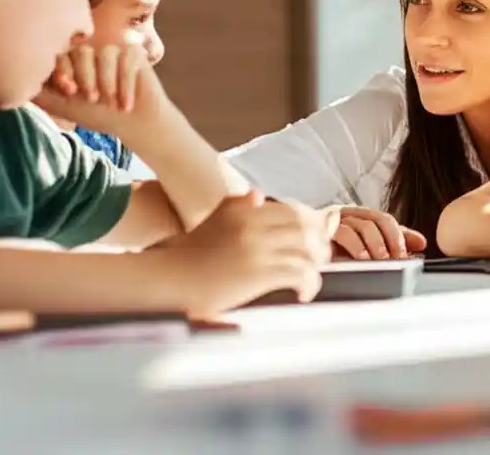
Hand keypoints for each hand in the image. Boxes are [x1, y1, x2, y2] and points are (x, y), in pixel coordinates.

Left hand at [34, 42, 168, 135]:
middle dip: (86, 77)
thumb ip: (41, 94)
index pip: (61, 53)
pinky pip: (126, 59)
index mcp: (71, 62)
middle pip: (82, 51)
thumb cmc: (98, 114)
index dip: (64, 70)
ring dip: (107, 82)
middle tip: (92, 99)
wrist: (132, 124)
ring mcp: (112, 51)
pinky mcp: (133, 53)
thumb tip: (13, 85)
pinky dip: (125, 83)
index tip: (69, 91)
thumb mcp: (64, 106)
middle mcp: (90, 53)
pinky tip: (126, 103)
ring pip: (105, 54)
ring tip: (111, 101)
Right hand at [165, 190, 336, 315]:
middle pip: (304, 227)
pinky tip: (303, 294)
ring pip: (307, 250)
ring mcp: (258, 247)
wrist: (170, 280)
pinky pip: (301, 274)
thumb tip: (258, 194)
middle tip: (320, 258)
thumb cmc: (187, 256)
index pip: (290, 210)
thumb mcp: (213, 221)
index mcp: (243, 208)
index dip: (309, 224)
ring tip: (311, 278)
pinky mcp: (261, 273)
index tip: (315, 237)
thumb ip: (237, 206)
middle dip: (318, 243)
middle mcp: (253, 223)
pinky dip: (309, 284)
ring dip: (315, 266)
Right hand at [330, 207, 426, 259]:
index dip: (399, 234)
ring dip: (376, 244)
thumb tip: (421, 243)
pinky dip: (357, 246)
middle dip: (391, 239)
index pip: (384, 219)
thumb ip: (391, 240)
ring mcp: (333, 221)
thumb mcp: (366, 246)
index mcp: (357, 216)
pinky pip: (344, 233)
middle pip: (376, 219)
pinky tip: (363, 258)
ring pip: (362, 225)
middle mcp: (346, 214)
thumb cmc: (332, 251)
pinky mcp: (322, 230)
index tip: (408, 253)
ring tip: (381, 261)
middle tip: (397, 258)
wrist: (297, 253)